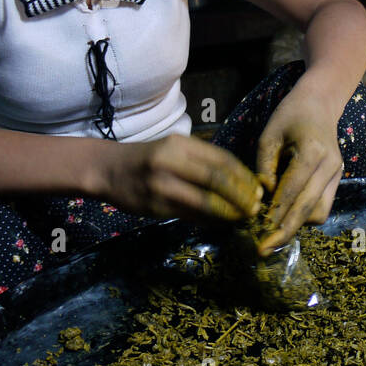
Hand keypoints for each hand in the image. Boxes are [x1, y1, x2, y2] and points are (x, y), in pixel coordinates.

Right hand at [97, 134, 263, 223]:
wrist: (107, 169)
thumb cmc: (148, 158)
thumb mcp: (174, 148)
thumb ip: (202, 160)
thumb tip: (242, 182)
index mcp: (180, 144)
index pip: (222, 159)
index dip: (244, 176)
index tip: (258, 189)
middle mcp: (170, 162)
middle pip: (216, 180)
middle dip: (241, 196)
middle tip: (255, 207)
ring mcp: (161, 185)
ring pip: (205, 201)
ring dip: (228, 212)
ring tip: (242, 217)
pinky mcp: (154, 206)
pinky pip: (190, 215)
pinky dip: (210, 219)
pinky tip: (220, 221)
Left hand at [253, 88, 343, 253]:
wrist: (321, 104)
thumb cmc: (291, 115)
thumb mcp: (269, 134)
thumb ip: (265, 166)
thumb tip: (262, 198)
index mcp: (314, 151)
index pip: (293, 189)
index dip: (275, 212)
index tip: (258, 230)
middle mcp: (330, 166)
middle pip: (308, 208)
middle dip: (285, 230)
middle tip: (265, 248)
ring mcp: (337, 174)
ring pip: (319, 212)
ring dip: (296, 224)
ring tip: (272, 232)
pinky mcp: (337, 180)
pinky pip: (322, 206)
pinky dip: (304, 215)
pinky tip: (286, 216)